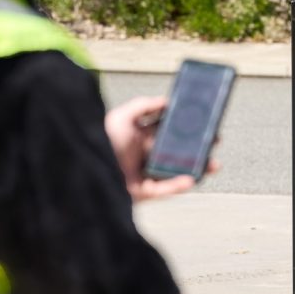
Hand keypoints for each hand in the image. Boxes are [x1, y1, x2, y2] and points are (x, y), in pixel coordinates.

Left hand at [104, 96, 218, 201]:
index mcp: (138, 136)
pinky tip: (192, 179)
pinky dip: (179, 186)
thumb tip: (166, 101)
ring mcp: (143, 174)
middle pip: (176, 150)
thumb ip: (143, 105)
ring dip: (196, 168)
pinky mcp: (141, 193)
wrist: (79, 165)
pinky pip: (164, 190)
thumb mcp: (120, 116)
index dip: (185, 126)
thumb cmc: (97, 139)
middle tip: (215, 141)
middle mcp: (142, 155)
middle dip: (197, 147)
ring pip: (175, 171)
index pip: (167, 129)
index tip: (203, 122)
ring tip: (214, 164)